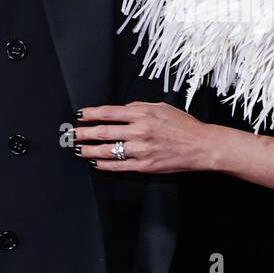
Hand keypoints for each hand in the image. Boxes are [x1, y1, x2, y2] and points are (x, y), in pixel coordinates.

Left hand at [75, 101, 212, 173]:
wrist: (201, 146)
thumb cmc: (184, 126)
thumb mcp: (162, 107)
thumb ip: (140, 107)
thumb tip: (123, 109)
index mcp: (143, 114)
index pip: (109, 113)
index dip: (91, 114)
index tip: (80, 115)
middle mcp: (139, 131)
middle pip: (103, 131)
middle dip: (84, 133)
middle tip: (72, 134)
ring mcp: (141, 150)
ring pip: (107, 150)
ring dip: (89, 150)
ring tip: (79, 150)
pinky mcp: (144, 165)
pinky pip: (119, 166)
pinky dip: (104, 165)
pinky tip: (96, 163)